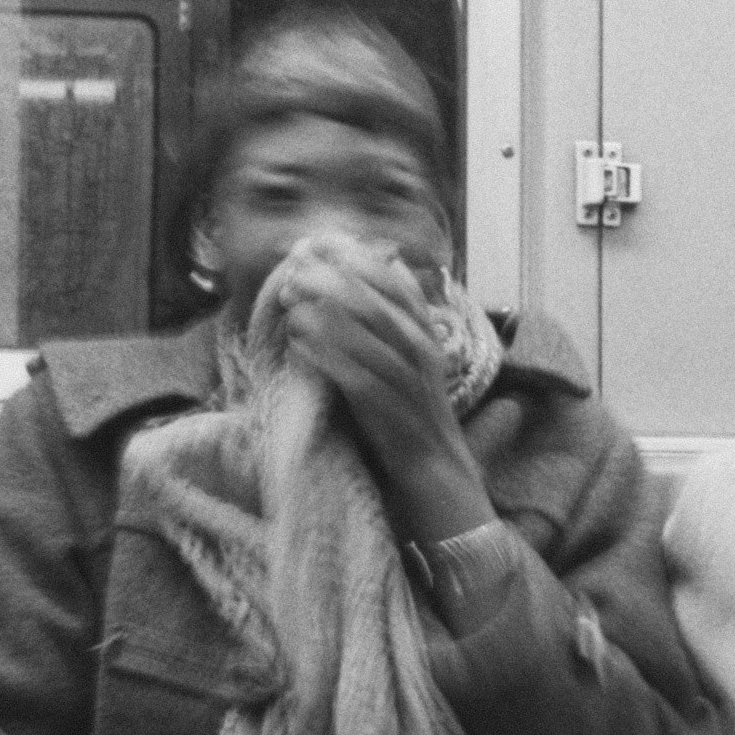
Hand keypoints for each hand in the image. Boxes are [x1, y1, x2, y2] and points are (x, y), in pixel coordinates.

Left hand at [252, 235, 492, 544]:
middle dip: (331, 279)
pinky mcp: (394, 418)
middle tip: (293, 270)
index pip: (396, 283)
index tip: (316, 244)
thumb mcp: (405, 374)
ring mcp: (411, 387)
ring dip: (324, 311)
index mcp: (427, 340)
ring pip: (369, 333)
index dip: (355, 259)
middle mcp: (424, 356)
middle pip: (377, 301)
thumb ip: (388, 332)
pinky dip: (326, 355)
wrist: (445, 491)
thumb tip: (358, 289)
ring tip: (289, 300)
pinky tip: (299, 343)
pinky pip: (358, 378)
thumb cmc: (415, 432)